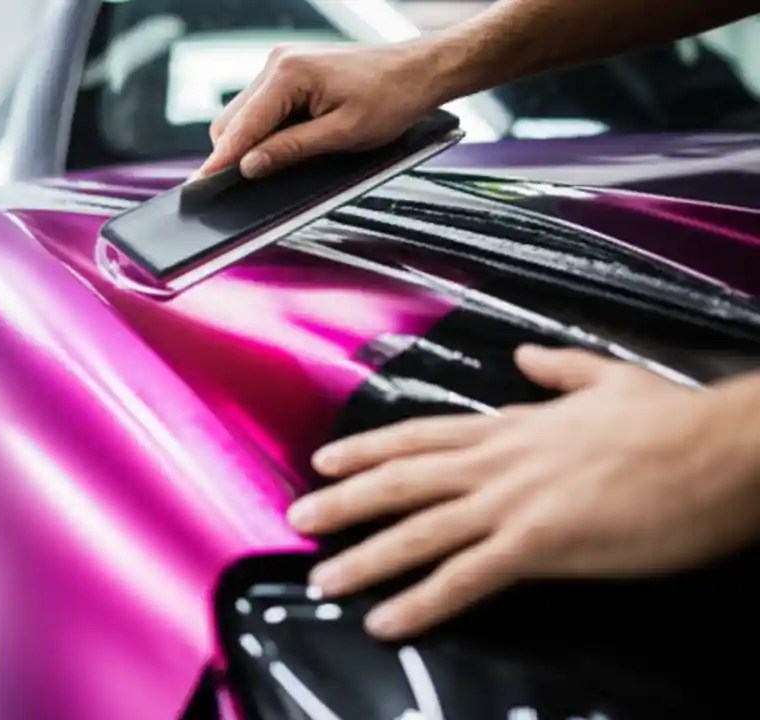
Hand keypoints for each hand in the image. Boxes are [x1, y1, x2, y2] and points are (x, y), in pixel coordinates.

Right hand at [194, 41, 442, 179]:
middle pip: (232, 121)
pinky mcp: (288, 72)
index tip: (200, 186)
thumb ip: (290, 150)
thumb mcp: (342, 134)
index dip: (221, 161)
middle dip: (235, 154)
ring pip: (243, 115)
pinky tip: (284, 145)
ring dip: (251, 143)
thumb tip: (249, 167)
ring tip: (274, 165)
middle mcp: (277, 63)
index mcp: (288, 73)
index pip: (241, 126)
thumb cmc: (389, 98)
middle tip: (241, 188)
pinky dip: (264, 131)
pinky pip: (261, 107)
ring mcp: (280, 65)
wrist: (417, 70)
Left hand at [289, 345, 759, 640]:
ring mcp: (512, 503)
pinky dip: (419, 603)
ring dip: (363, 557)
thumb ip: (559, 368)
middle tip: (296, 518)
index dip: (368, 449)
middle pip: (402, 480)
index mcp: (513, 426)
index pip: (421, 435)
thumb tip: (524, 356)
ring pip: (417, 531)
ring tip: (321, 579)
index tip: (325, 459)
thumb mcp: (610, 378)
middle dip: (344, 500)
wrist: (723, 451)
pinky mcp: (538, 544)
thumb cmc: (675, 422)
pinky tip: (384, 621)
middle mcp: (498, 461)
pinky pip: (464, 580)